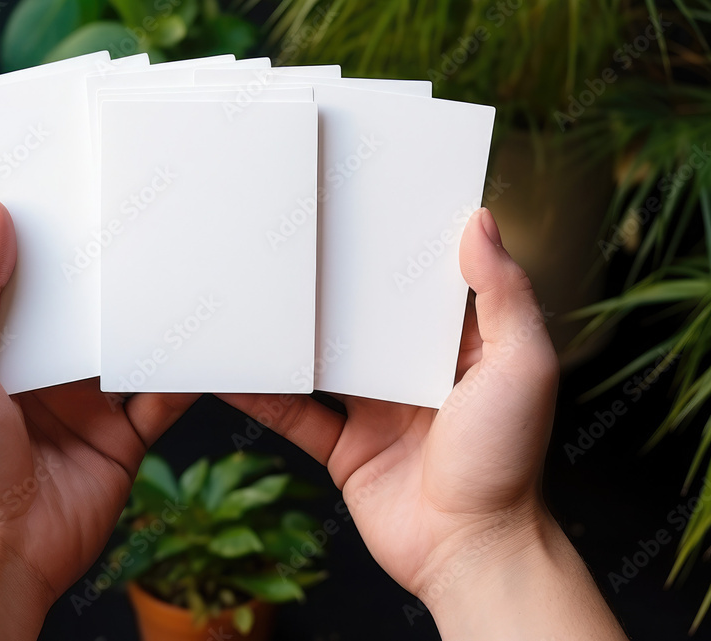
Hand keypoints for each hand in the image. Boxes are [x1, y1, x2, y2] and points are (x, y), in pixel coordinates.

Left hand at [0, 198, 195, 639]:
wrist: (3, 550)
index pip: (25, 281)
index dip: (44, 240)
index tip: (71, 194)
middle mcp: (46, 369)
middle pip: (86, 308)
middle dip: (109, 270)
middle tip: (138, 217)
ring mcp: (89, 401)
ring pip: (129, 343)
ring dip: (151, 314)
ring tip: (179, 267)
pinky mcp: (126, 433)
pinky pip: (163, 395)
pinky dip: (184, 372)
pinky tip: (202, 342)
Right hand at [219, 208, 625, 638]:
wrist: (470, 551)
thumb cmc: (507, 459)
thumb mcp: (522, 365)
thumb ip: (504, 294)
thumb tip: (480, 220)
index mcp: (456, 346)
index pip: (421, 283)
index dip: (397, 246)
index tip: (363, 203)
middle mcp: (412, 371)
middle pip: (362, 318)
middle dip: (331, 284)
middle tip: (290, 237)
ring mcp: (373, 409)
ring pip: (321, 360)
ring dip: (290, 333)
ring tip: (250, 291)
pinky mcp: (342, 446)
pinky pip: (293, 413)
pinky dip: (262, 393)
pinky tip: (233, 368)